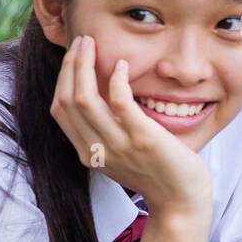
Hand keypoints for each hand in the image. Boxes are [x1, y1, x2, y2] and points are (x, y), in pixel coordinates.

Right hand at [50, 35, 212, 218]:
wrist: (181, 201)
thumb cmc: (156, 173)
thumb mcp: (120, 154)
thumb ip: (106, 132)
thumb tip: (101, 99)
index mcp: (88, 152)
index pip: (60, 109)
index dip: (63, 78)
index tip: (74, 54)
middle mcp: (96, 150)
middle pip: (67, 100)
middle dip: (70, 66)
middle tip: (82, 40)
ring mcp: (118, 146)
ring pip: (85, 99)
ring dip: (85, 66)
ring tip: (93, 44)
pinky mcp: (143, 139)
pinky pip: (120, 104)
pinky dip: (116, 81)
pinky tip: (122, 65)